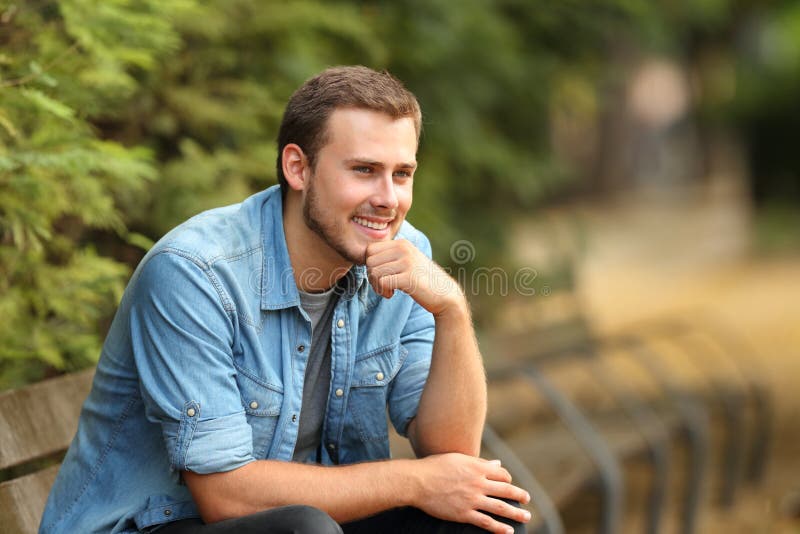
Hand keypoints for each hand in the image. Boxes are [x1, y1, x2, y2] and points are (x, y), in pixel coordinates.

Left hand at [365, 240, 463, 316]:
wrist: (445, 294)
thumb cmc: (422, 280)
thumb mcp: (407, 262)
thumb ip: (390, 257)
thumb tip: (366, 259)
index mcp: (402, 244)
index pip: (370, 249)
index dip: (370, 265)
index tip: (381, 276)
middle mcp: (404, 249)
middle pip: (369, 261)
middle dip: (372, 277)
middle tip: (383, 286)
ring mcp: (407, 262)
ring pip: (374, 272)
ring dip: (377, 286)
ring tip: (389, 291)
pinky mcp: (409, 277)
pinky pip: (382, 283)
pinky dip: (383, 291)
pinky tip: (392, 294)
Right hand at [411, 453, 530, 533]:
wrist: (418, 481)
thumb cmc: (435, 466)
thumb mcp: (459, 459)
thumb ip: (479, 462)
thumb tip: (497, 464)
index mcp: (477, 468)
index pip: (501, 474)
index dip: (507, 479)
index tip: (508, 483)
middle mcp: (478, 483)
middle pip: (506, 490)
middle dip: (519, 496)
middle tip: (527, 499)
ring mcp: (472, 500)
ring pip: (500, 507)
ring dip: (515, 513)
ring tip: (526, 517)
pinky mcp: (464, 514)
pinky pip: (486, 522)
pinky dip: (499, 528)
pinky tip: (508, 531)